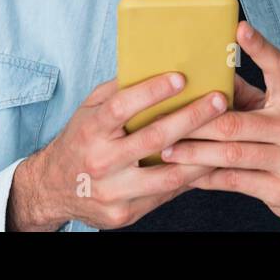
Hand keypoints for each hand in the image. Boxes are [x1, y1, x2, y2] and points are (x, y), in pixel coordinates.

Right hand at [6, 72, 226, 230]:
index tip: (181, 77)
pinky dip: (189, 178)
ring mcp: (112, 192)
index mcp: (90, 130)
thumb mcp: (89, 110)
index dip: (151, 92)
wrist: (53, 189)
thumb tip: (158, 65)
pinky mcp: (124, 214)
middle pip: (152, 139)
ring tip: (226, 134)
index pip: (121, 108)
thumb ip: (119, 91)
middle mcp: (100, 161)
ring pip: (167, 175)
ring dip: (201, 154)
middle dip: (191, 118)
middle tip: (219, 100)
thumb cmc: (80, 139)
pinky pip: (165, 195)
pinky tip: (209, 161)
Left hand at [161, 22, 279, 230]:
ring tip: (166, 150)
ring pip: (231, 154)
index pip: (278, 67)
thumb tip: (202, 72)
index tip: (240, 28)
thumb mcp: (272, 110)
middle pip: (236, 122)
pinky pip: (234, 181)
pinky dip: (206, 177)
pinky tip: (186, 175)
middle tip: (163, 120)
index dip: (260, 47)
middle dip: (196, 123)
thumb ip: (242, 94)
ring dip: (194, 153)